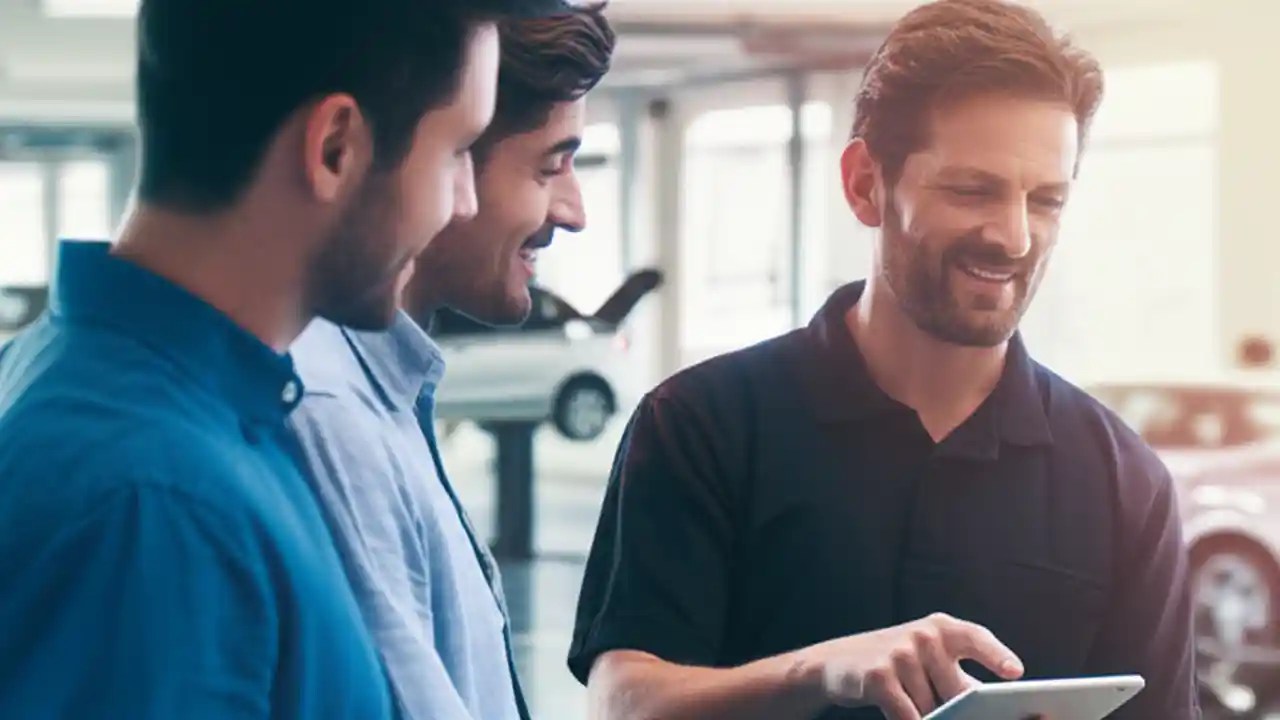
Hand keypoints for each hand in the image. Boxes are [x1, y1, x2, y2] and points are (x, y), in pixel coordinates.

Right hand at [804, 613, 1024, 719]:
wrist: (836, 663)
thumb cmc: (894, 665)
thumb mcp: (927, 662)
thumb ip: (956, 680)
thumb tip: (986, 712)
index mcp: (942, 628)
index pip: (976, 638)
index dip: (996, 655)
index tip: (1015, 672)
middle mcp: (922, 635)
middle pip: (958, 692)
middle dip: (956, 713)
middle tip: (944, 708)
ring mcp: (900, 653)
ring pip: (931, 709)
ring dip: (925, 717)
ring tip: (907, 703)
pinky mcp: (878, 675)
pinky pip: (907, 715)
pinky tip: (901, 716)